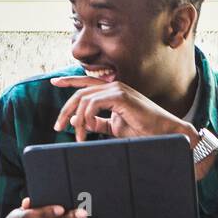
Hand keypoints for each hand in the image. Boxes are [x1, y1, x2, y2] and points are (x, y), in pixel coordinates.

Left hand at [51, 76, 197, 144]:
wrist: (163, 133)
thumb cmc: (142, 130)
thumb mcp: (114, 126)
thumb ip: (96, 122)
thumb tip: (75, 120)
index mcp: (112, 92)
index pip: (86, 82)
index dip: (69, 81)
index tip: (53, 82)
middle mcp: (113, 87)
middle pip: (80, 93)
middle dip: (66, 110)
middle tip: (58, 126)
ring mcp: (117, 89)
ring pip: (83, 99)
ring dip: (77, 120)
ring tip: (79, 137)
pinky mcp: (121, 96)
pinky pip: (92, 104)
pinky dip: (86, 118)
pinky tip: (88, 130)